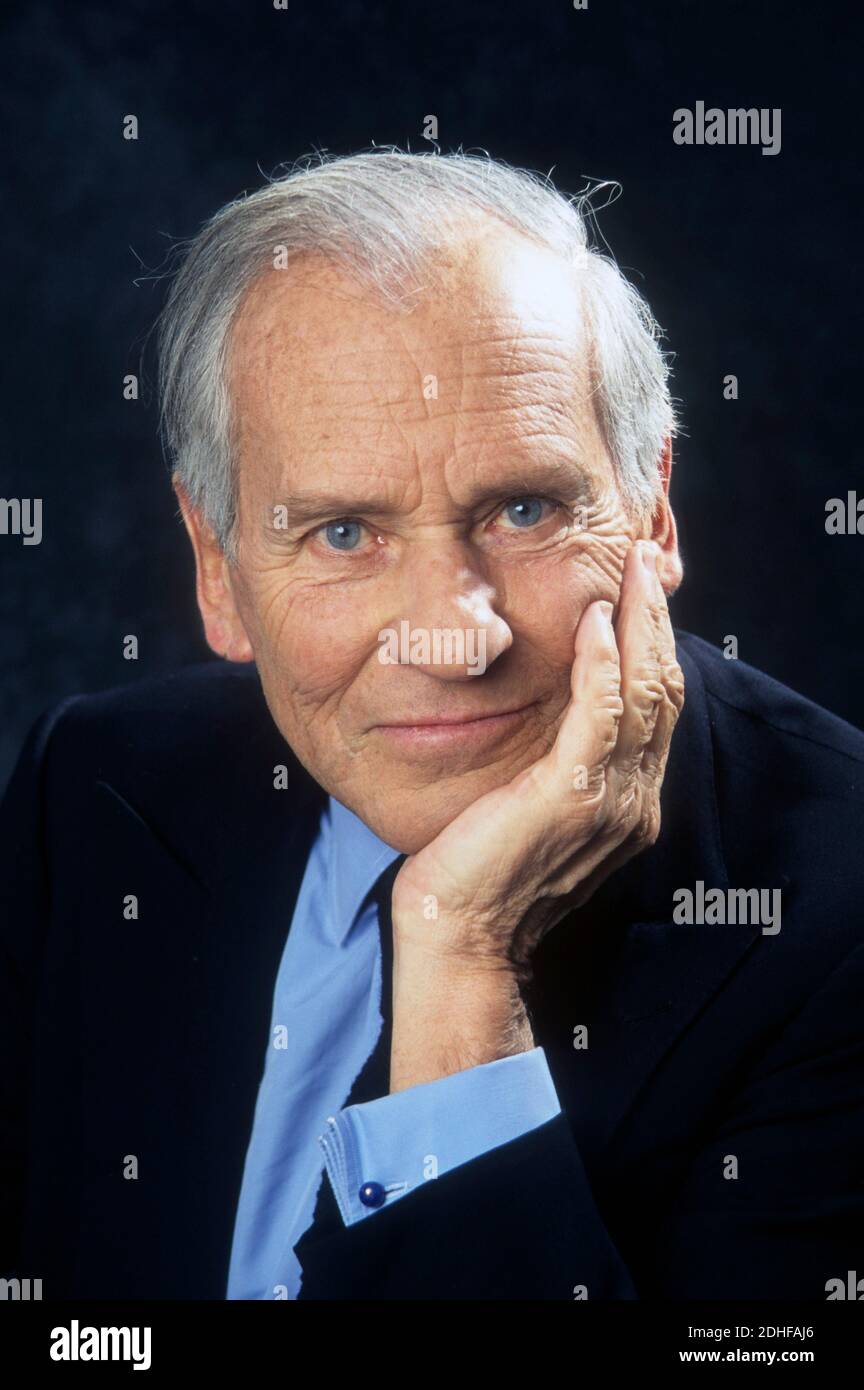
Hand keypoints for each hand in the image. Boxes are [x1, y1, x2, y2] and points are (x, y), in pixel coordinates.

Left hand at [391, 539, 684, 979]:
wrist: (458, 933)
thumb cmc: (479, 869)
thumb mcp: (529, 807)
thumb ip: (557, 764)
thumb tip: (549, 714)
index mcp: (627, 803)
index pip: (657, 707)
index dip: (654, 644)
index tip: (642, 592)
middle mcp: (634, 801)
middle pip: (663, 691)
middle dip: (658, 621)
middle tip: (648, 563)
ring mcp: (609, 801)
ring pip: (644, 694)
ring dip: (639, 625)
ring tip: (632, 572)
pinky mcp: (572, 797)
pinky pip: (601, 715)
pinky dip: (604, 663)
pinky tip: (595, 621)